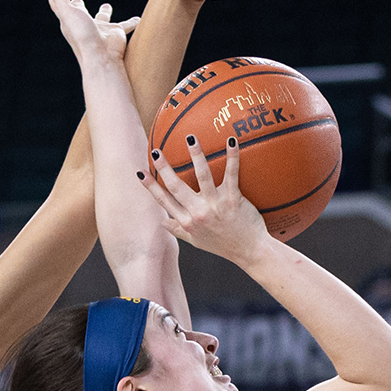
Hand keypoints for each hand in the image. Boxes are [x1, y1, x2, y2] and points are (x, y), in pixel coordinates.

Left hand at [43, 0, 137, 64]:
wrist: (101, 56)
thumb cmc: (82, 35)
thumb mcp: (67, 13)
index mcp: (71, 22)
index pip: (61, 6)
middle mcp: (85, 26)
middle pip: (80, 13)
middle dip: (77, 6)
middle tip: (77, 0)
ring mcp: (101, 30)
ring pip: (103, 18)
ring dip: (105, 12)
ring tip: (107, 6)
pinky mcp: (116, 33)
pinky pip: (126, 25)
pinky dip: (132, 22)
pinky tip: (139, 19)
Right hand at [142, 134, 270, 262]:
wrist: (250, 252)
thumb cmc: (223, 245)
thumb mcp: (197, 241)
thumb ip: (178, 230)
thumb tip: (162, 222)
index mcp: (188, 222)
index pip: (164, 201)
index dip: (151, 187)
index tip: (140, 172)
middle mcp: (198, 213)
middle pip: (177, 186)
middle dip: (164, 168)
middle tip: (156, 151)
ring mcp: (215, 205)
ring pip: (202, 176)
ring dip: (196, 155)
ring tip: (191, 138)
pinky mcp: (233, 200)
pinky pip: (232, 174)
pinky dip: (232, 157)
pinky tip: (231, 141)